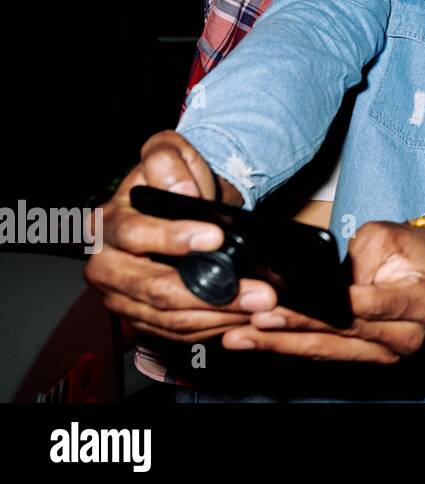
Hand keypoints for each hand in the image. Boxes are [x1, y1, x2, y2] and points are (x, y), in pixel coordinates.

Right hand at [84, 131, 276, 342]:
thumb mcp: (168, 151)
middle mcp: (105, 265)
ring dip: (218, 315)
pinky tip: (243, 318)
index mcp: (105, 223)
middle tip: (255, 291)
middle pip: (151, 288)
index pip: (135, 234)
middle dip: (207, 292)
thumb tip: (180, 190)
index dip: (173, 238)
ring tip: (259, 306)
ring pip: (167, 317)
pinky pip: (174, 331)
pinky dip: (211, 328)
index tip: (216, 237)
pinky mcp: (140, 317)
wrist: (181, 201)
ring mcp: (121, 297)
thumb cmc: (174, 178)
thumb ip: (167, 160)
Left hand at [221, 220, 424, 362]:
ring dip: (281, 344)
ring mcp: (387, 352)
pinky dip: (289, 347)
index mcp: (422, 301)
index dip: (335, 304)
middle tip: (255, 318)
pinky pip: (324, 353)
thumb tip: (313, 280)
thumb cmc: (408, 249)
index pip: (374, 305)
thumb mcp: (385, 237)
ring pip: (328, 350)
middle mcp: (409, 335)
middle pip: (344, 333)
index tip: (295, 300)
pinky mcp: (366, 358)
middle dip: (295, 326)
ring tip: (241, 337)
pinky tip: (258, 341)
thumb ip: (353, 260)